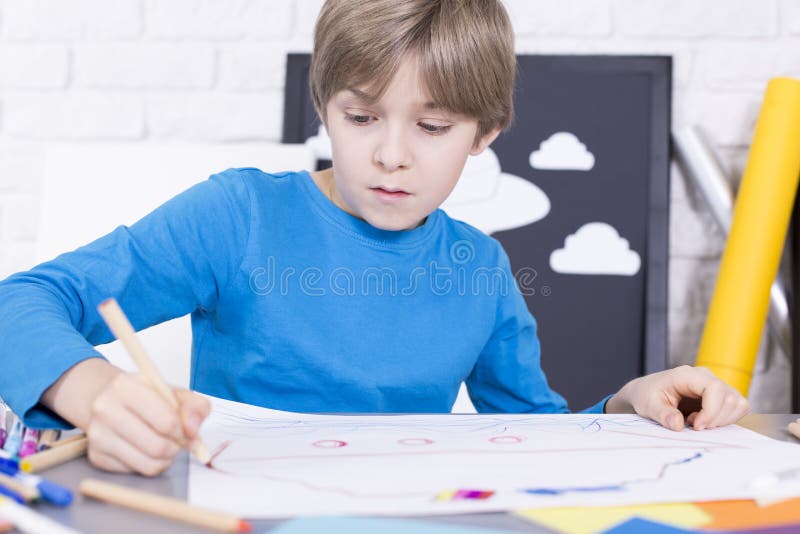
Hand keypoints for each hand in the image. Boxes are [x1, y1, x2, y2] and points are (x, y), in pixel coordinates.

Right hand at [84, 372, 210, 475]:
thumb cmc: (147, 398)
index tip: (188, 433)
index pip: (167, 422)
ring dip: (166, 460)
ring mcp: (97, 434)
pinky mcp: (96, 456)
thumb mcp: (174, 393)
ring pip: (148, 463)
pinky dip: (149, 465)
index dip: (185, 432)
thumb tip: (193, 431)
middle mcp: (105, 409)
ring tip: (166, 447)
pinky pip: (135, 472)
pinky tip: (147, 451)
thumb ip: (195, 407)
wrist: (110, 402)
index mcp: (126, 386)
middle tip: (179, 443)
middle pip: (157, 446)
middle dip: (176, 449)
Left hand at [605, 365, 749, 431]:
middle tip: (693, 426)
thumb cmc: (647, 395)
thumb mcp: (648, 405)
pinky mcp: (720, 395)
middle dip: (715, 419)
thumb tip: (678, 425)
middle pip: (730, 398)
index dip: (711, 411)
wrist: (647, 392)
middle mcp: (705, 376)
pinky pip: (737, 408)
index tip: (696, 426)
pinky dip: (725, 419)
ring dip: (722, 420)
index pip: (715, 388)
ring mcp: (714, 385)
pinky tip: (704, 420)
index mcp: (687, 375)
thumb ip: (662, 414)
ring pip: (738, 403)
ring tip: (697, 422)